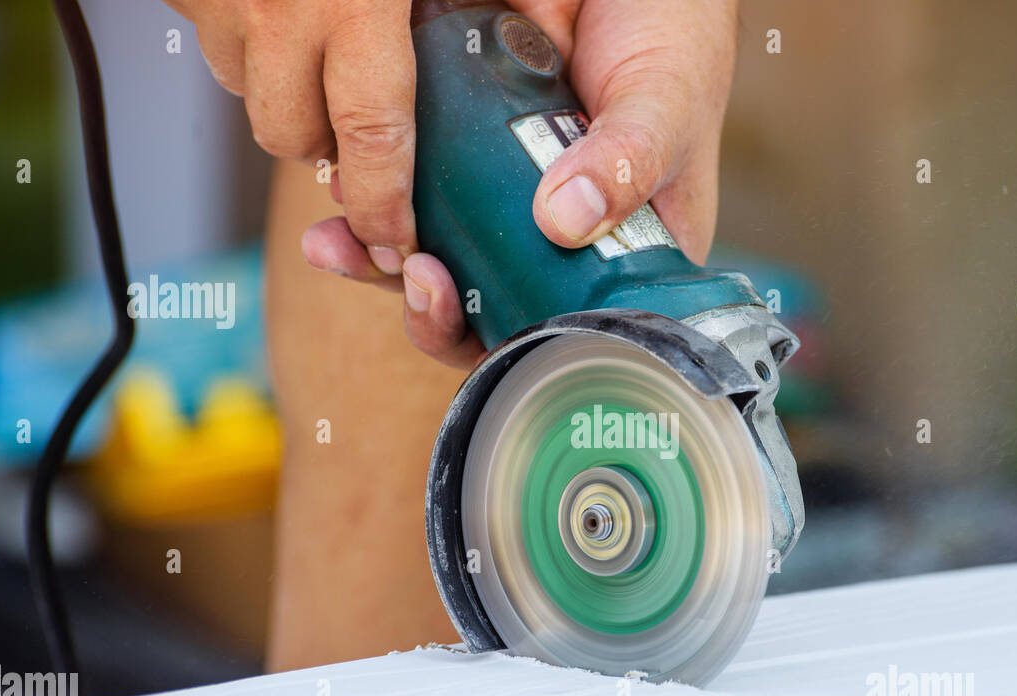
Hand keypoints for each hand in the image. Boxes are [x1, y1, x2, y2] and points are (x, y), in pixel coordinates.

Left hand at [170, 0, 738, 368]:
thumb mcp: (667, 101)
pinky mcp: (462, 139)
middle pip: (487, 302)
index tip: (465, 311)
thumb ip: (628, 161)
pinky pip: (413, 179)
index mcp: (621, 254)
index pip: (561, 328)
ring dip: (383, 258)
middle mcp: (557, 233)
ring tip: (343, 243)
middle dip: (432, 308)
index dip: (506, 340)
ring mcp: (506, 190)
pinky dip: (373, 185)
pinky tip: (341, 179)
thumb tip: (563, 222)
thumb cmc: (674, 33)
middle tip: (413, 274)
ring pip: (440, 249)